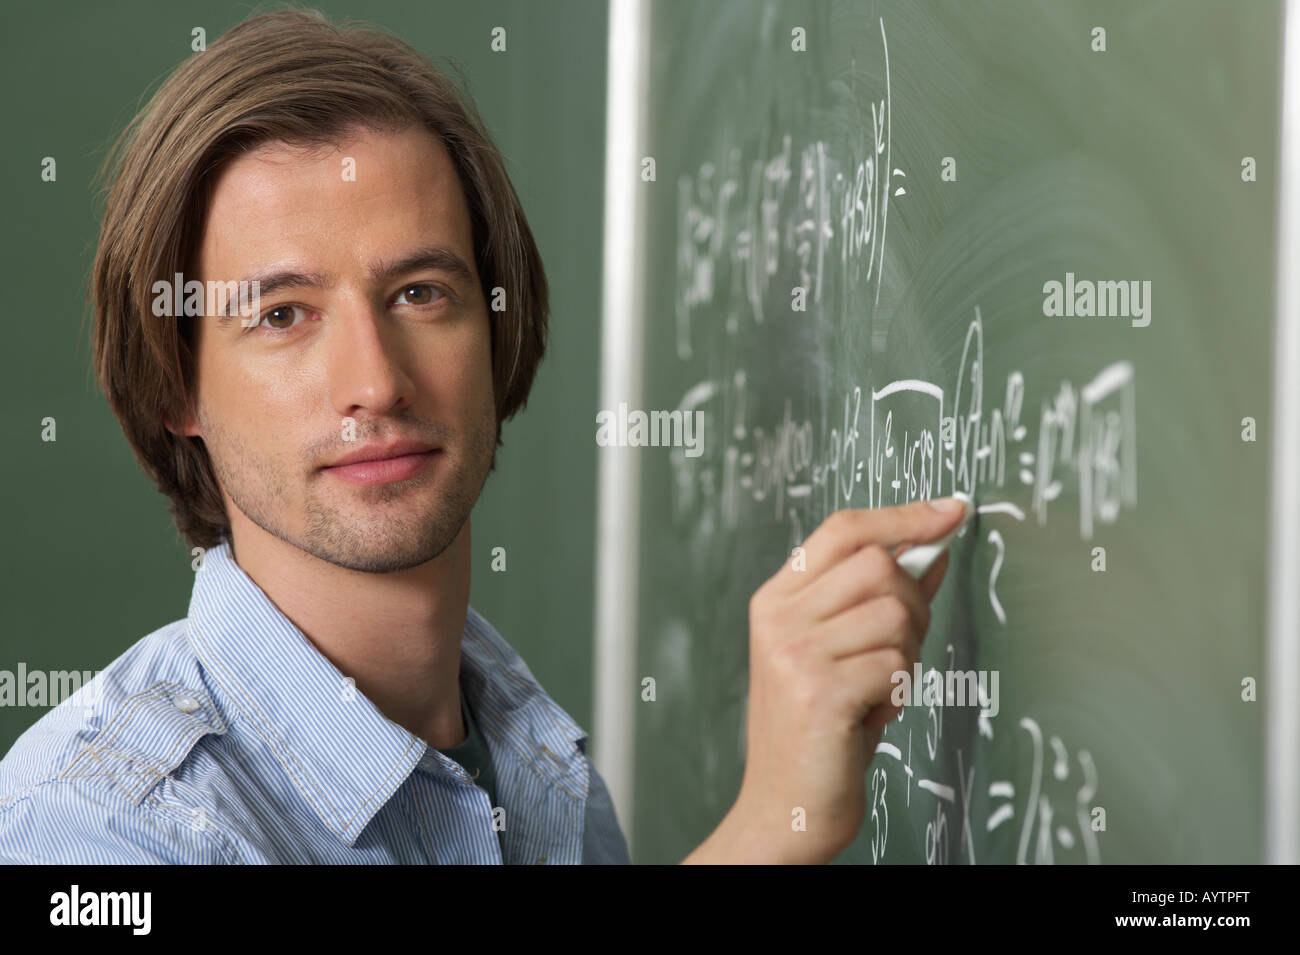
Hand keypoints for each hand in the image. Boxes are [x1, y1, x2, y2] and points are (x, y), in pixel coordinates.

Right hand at [729, 497, 964, 863]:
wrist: (785, 806)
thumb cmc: (817, 730)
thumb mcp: (841, 652)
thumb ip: (879, 598)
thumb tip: (934, 549)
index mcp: (776, 599)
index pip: (842, 530)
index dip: (903, 515)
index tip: (951, 510)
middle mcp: (778, 618)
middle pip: (878, 565)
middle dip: (913, 605)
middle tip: (897, 651)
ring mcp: (794, 653)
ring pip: (894, 614)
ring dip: (907, 656)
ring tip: (878, 688)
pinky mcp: (819, 691)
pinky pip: (896, 665)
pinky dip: (899, 693)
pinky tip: (870, 715)